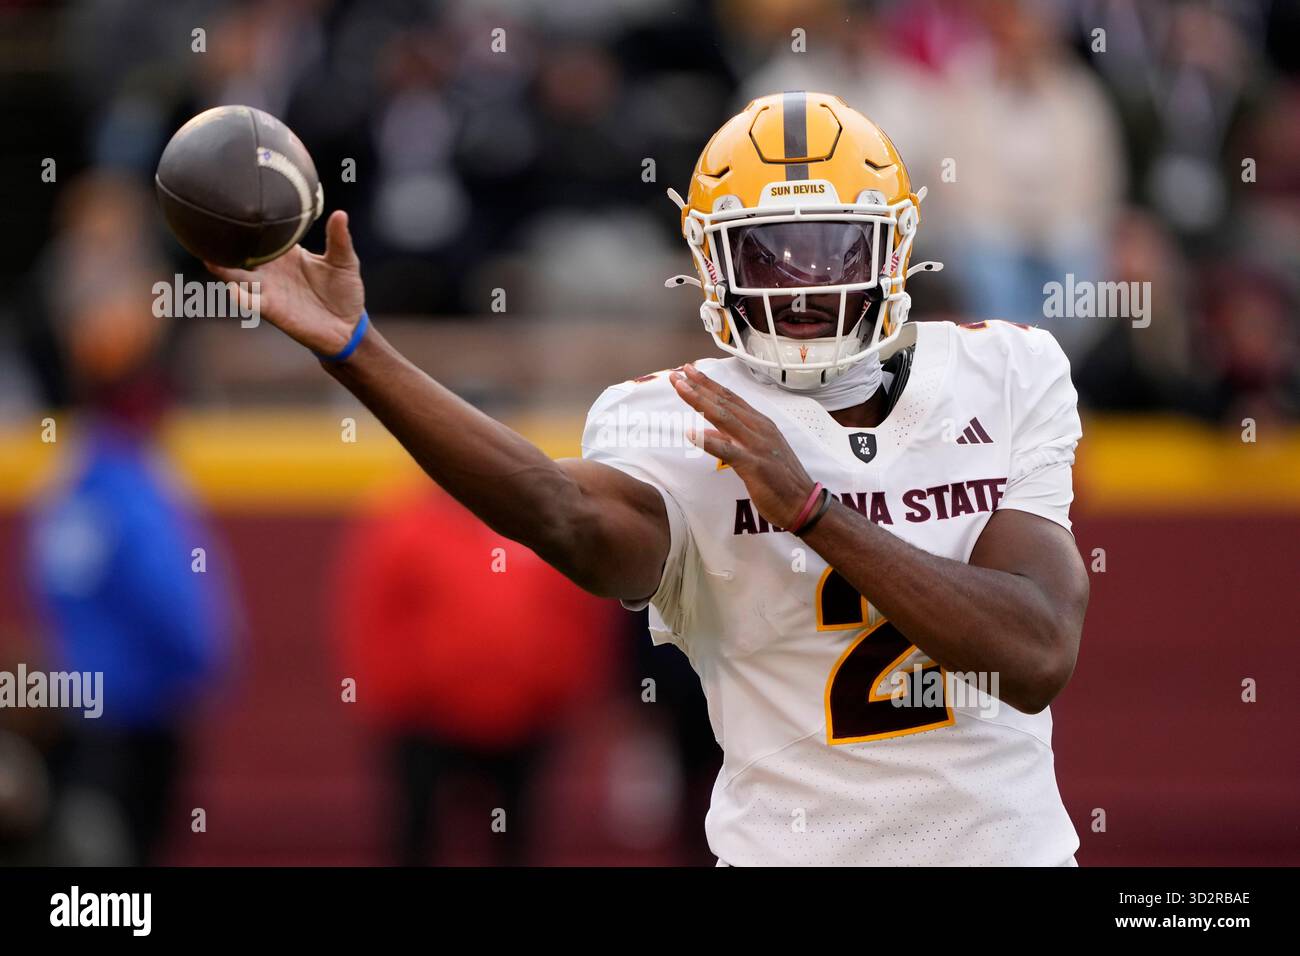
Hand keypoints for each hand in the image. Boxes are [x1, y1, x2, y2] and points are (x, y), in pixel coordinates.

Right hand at [205, 210, 364, 354]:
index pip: (261, 232)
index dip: (247, 219)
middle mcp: (270, 268)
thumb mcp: (344, 261)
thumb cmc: (344, 291)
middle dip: (223, 242)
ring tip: (208, 257)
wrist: (348, 327)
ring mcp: (268, 289)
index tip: (232, 199)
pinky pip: (252, 303)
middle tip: (205, 224)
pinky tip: (233, 291)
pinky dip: (241, 297)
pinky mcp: (272, 310)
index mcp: (285, 252)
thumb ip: (339, 239)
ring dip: (223, 268)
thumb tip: (340, 213)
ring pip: (237, 276)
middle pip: (239, 252)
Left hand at [670, 363, 817, 529]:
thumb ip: (731, 440)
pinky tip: (690, 433)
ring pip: (724, 417)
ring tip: (681, 388)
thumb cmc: (780, 480)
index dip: (709, 384)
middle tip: (678, 373)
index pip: (730, 398)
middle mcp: (759, 428)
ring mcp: (757, 445)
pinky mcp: (754, 465)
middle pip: (724, 402)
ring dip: (700, 401)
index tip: (689, 372)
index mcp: (760, 423)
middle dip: (699, 386)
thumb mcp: (755, 453)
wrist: (803, 503)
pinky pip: (727, 450)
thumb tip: (706, 432)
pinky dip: (709, 440)